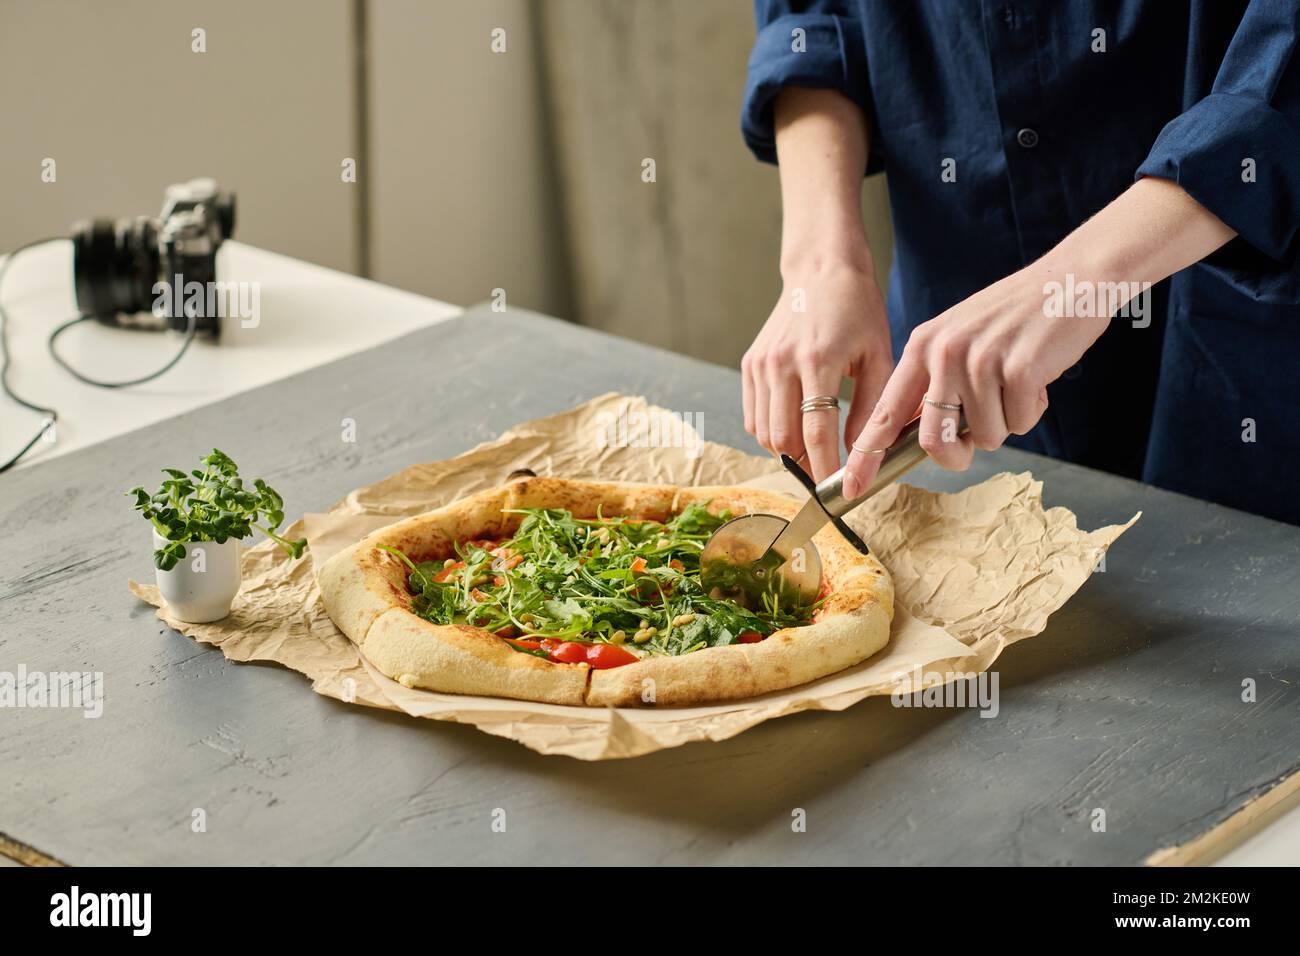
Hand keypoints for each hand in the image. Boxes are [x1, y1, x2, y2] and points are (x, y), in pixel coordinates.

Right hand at [743, 262, 892, 480]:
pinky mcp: (750, 364)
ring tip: (812, 454)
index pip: (817, 431)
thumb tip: (859, 453)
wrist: (821, 270)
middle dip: (805, 465)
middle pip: (783, 438)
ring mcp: (761, 364)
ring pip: (764, 432)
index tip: (839, 491)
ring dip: (787, 452)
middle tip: (826, 475)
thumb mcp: (878, 355)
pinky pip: (753, 416)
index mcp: (818, 360)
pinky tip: (794, 430)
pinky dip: (770, 433)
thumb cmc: (858, 311)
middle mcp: (781, 363)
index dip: (826, 467)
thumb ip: (870, 407)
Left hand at [841, 260, 1108, 497]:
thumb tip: (921, 439)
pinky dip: (1032, 410)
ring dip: (1006, 421)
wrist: (1071, 280)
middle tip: (972, 443)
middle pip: (932, 440)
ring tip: (1015, 383)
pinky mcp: (1020, 370)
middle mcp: (944, 353)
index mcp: (923, 346)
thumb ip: (934, 382)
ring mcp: (981, 361)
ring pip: (986, 436)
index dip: (866, 455)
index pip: (885, 412)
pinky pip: (1021, 423)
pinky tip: (1037, 376)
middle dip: (955, 456)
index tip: (850, 486)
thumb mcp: (958, 339)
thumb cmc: (1014, 318)